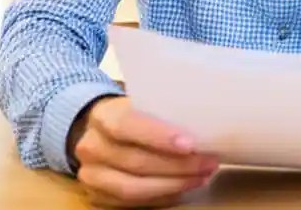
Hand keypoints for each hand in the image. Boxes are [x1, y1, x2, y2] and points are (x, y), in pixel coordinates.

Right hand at [69, 96, 219, 207]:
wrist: (101, 131)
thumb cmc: (135, 114)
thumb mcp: (145, 102)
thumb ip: (166, 110)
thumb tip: (209, 122)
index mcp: (104, 116)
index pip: (127, 126)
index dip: (158, 136)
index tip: (190, 144)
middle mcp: (92, 146)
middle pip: (136, 162)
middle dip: (178, 166)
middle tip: (209, 163)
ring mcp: (91, 174)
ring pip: (133, 188)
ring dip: (173, 185)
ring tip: (201, 177)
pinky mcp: (97, 195)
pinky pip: (132, 203)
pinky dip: (162, 197)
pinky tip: (183, 188)